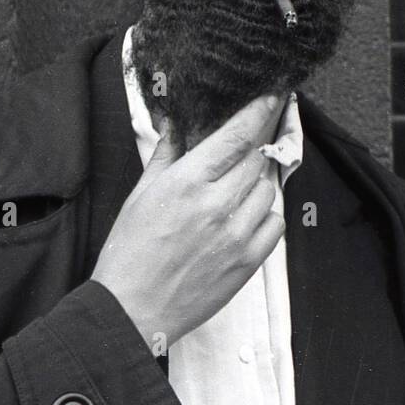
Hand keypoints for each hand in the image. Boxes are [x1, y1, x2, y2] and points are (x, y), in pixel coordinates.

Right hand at [92, 93, 286, 349]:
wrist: (132, 309)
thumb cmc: (129, 252)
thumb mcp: (141, 194)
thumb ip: (167, 154)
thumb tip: (177, 122)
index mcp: (187, 183)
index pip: (237, 136)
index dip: (261, 111)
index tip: (275, 95)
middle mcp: (217, 205)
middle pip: (257, 159)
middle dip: (254, 148)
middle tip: (245, 148)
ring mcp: (236, 235)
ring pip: (268, 189)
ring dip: (258, 182)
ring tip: (234, 189)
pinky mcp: (248, 262)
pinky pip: (276, 224)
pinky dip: (266, 215)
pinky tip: (245, 217)